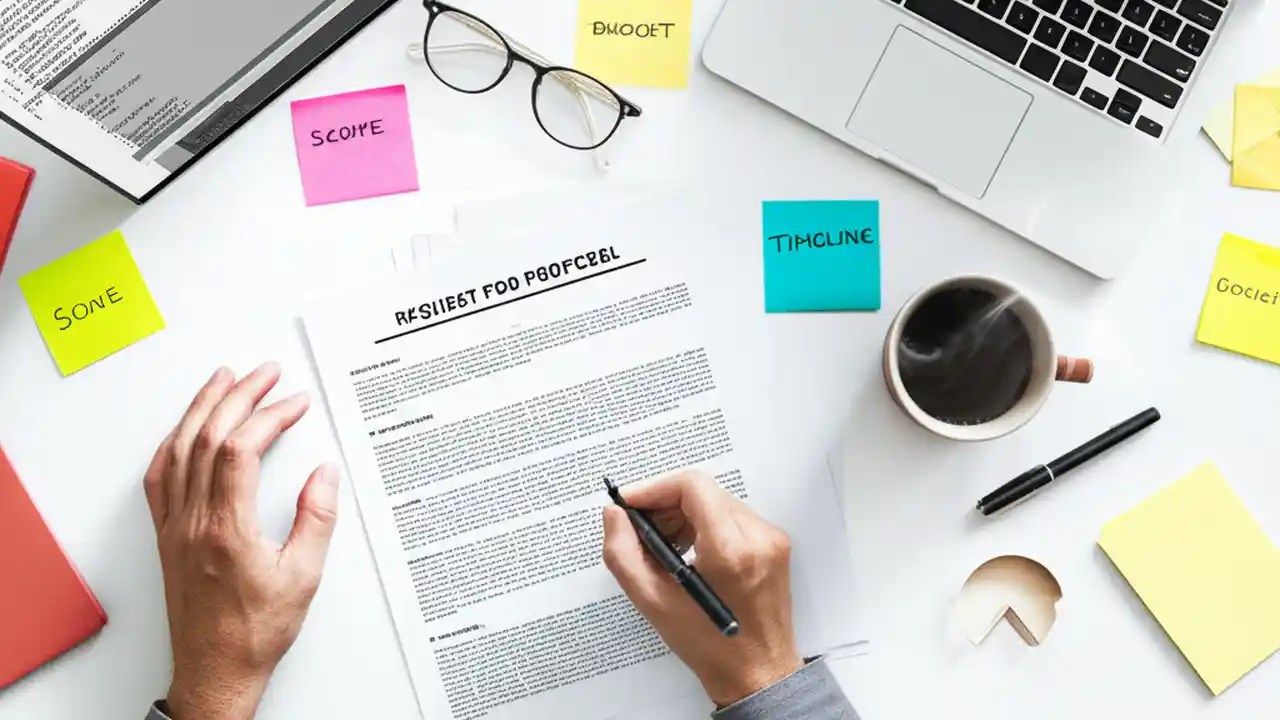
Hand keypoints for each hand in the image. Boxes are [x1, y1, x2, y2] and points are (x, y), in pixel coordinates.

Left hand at [143, 363, 339, 719]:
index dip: (269, 416)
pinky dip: (174, 443)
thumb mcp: (303, 577)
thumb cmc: (256, 632)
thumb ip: (315, 519)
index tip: (295, 402)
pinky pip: (160, 477)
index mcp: (227, 529)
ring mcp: (175, 527)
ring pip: (179, 451)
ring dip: (202, 408)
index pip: (241, 450)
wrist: (215, 670)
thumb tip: (324, 474)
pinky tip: (185, 431)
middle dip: (238, 396)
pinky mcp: (167, 537)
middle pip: (207, 439)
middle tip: (264, 374)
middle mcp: (193, 522)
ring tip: (223, 380)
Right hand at [601, 472, 801, 707]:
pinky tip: (688, 551)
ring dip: (685, 514)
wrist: (757, 673)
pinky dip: (706, 525)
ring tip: (662, 544)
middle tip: (640, 528)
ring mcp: (771, 539)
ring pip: (718, 502)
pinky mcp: (775, 545)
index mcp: (730, 550)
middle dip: (666, 503)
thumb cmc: (709, 646)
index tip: (630, 503)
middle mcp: (757, 537)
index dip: (655, 488)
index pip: (693, 486)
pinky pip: (733, 517)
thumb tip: (614, 515)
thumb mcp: (653, 602)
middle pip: (704, 492)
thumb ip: (623, 554)